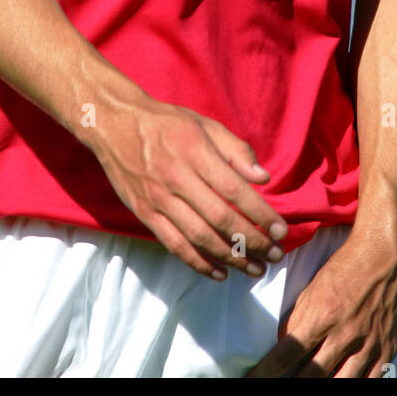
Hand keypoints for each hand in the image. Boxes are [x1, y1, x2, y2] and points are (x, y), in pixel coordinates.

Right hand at [89, 93, 287, 279]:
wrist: (114, 124)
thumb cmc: (167, 122)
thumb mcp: (204, 124)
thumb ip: (236, 150)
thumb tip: (264, 178)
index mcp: (195, 152)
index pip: (235, 190)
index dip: (261, 213)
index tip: (282, 230)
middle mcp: (177, 178)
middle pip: (220, 218)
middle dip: (252, 241)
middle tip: (275, 255)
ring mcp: (159, 199)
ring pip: (200, 237)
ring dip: (231, 258)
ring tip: (256, 269)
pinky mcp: (145, 214)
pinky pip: (175, 245)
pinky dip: (198, 263)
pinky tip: (221, 273)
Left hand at [245, 217, 396, 377]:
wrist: (388, 253)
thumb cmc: (348, 265)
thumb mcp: (314, 287)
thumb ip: (298, 319)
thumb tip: (283, 345)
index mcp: (321, 315)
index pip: (286, 355)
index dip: (265, 373)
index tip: (253, 379)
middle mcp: (344, 334)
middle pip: (310, 377)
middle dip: (290, 384)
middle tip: (279, 385)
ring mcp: (368, 345)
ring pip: (340, 384)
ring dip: (320, 386)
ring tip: (307, 382)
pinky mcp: (388, 348)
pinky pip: (370, 381)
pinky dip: (354, 384)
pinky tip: (341, 381)